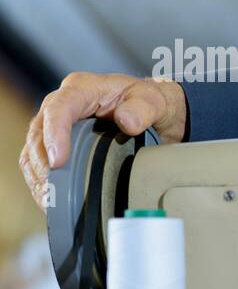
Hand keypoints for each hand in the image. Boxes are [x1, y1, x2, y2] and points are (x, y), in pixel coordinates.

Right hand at [19, 73, 186, 210]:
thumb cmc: (150, 102)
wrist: (154, 112)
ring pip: (33, 149)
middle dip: (42, 162)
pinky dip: (40, 180)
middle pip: (38, 132)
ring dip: (37, 176)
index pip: (59, 108)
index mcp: (82, 89)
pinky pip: (37, 161)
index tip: (58, 161)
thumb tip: (127, 122)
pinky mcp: (57, 142)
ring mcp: (56, 124)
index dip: (55, 134)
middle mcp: (63, 104)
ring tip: (49, 199)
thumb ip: (144, 108)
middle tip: (52, 190)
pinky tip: (50, 199)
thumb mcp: (155, 100)